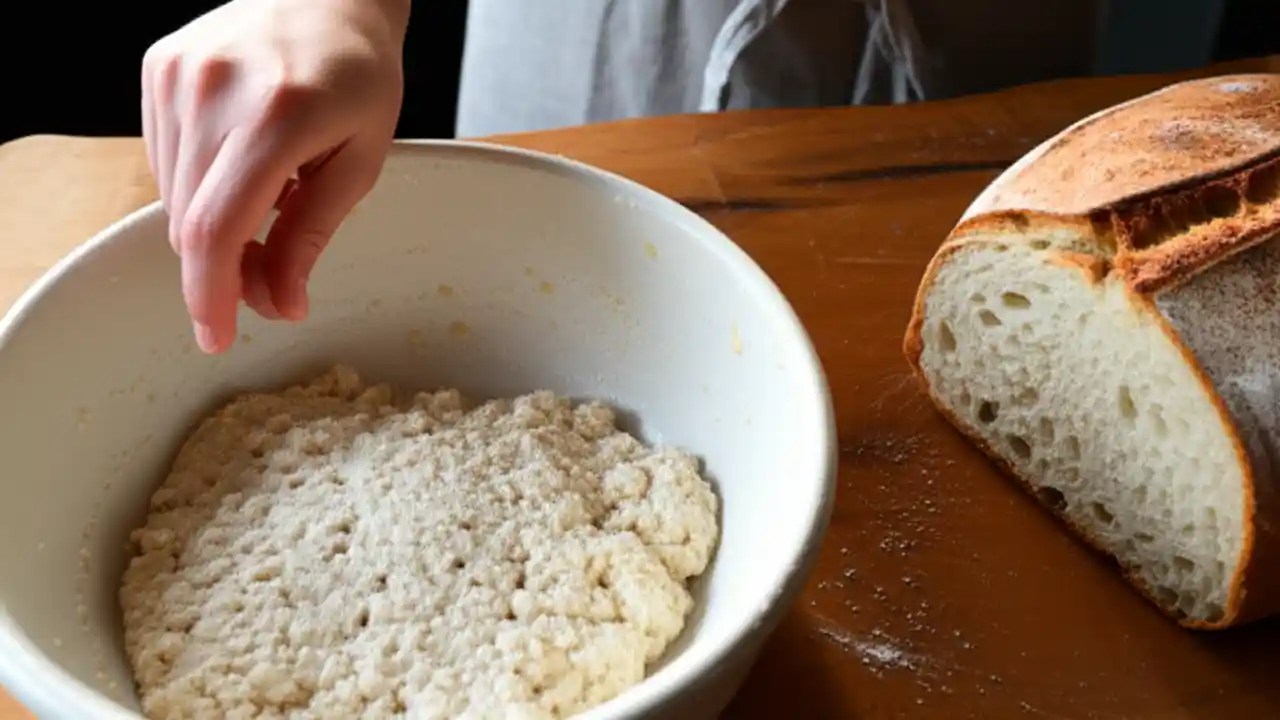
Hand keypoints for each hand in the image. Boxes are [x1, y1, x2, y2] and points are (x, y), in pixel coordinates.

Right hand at [142, 0, 409, 352]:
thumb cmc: (359, 78)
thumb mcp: (360, 163)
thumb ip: (312, 236)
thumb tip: (280, 306)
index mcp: (278, 116)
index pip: (218, 229)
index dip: (211, 297)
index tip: (216, 338)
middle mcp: (215, 90)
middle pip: (191, 224)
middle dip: (224, 270)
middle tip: (269, 274)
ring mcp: (178, 75)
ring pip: (172, 200)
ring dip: (211, 229)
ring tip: (267, 205)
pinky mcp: (158, 68)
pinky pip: (163, 162)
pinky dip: (197, 186)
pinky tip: (240, 164)